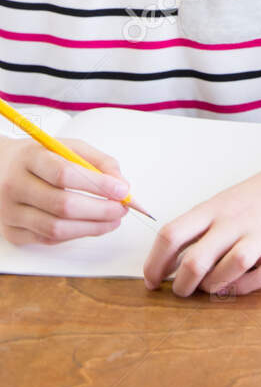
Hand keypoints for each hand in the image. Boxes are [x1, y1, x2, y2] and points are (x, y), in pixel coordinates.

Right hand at [0, 134, 128, 245]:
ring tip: (113, 220)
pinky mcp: (11, 232)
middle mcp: (15, 185)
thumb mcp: (69, 147)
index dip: (97, 184)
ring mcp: (10, 212)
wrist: (1, 169)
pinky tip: (91, 226)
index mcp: (29, 157)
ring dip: (91, 228)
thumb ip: (99, 162)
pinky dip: (75, 234)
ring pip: (55, 228)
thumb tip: (121, 185)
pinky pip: (48, 239)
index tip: (122, 190)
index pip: (64, 173)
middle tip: (122, 209)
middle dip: (100, 210)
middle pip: (62, 205)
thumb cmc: (41, 157)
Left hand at [142, 147, 260, 297]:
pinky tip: (238, 285)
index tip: (152, 280)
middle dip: (182, 285)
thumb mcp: (223, 202)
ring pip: (229, 269)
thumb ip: (199, 229)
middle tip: (181, 290)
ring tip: (210, 287)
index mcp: (214, 208)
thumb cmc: (256, 195)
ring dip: (213, 287)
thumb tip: (168, 263)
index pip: (172, 234)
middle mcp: (235, 220)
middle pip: (196, 260)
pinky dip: (245, 288)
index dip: (154, 263)